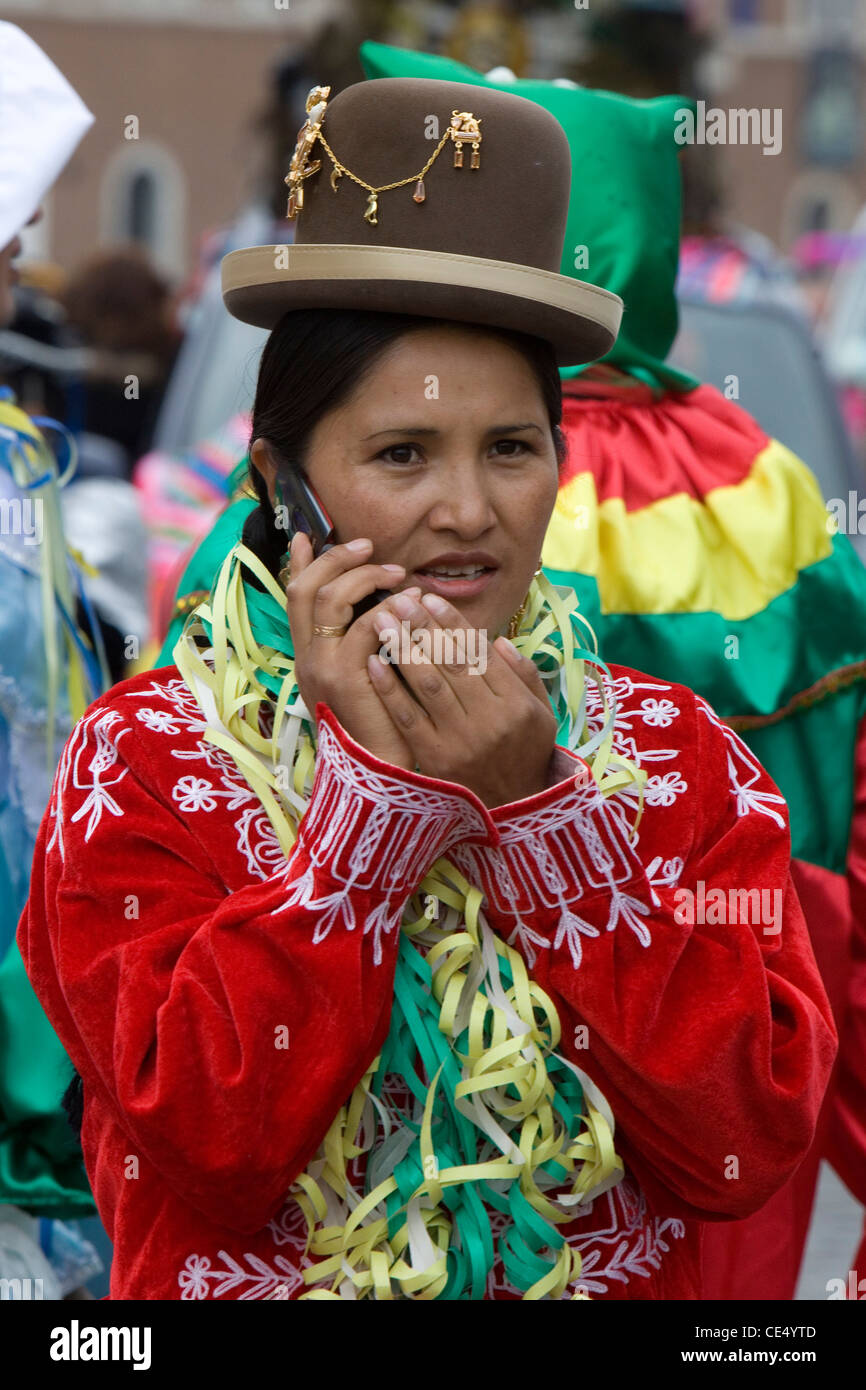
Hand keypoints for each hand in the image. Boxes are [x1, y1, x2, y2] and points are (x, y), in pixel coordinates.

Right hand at [285, 532, 417, 768]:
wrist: (384, 774)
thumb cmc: (388, 726)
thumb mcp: (372, 677)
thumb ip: (369, 644)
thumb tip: (386, 603)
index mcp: (309, 658)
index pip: (295, 600)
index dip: (300, 564)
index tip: (308, 536)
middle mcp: (306, 660)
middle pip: (304, 590)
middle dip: (335, 560)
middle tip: (367, 547)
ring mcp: (320, 668)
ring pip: (329, 599)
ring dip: (366, 579)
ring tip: (399, 575)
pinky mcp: (344, 679)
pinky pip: (363, 628)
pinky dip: (388, 611)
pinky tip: (411, 606)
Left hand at [366, 590, 557, 807]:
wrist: (514, 808)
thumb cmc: (527, 753)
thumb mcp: (543, 714)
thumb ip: (524, 675)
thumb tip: (495, 640)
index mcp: (517, 704)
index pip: (479, 654)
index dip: (452, 623)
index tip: (430, 599)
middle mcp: (490, 720)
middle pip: (451, 663)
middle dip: (423, 627)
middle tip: (400, 600)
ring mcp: (460, 740)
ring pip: (428, 684)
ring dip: (403, 647)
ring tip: (383, 620)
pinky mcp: (434, 759)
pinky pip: (407, 717)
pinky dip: (390, 688)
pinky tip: (374, 662)